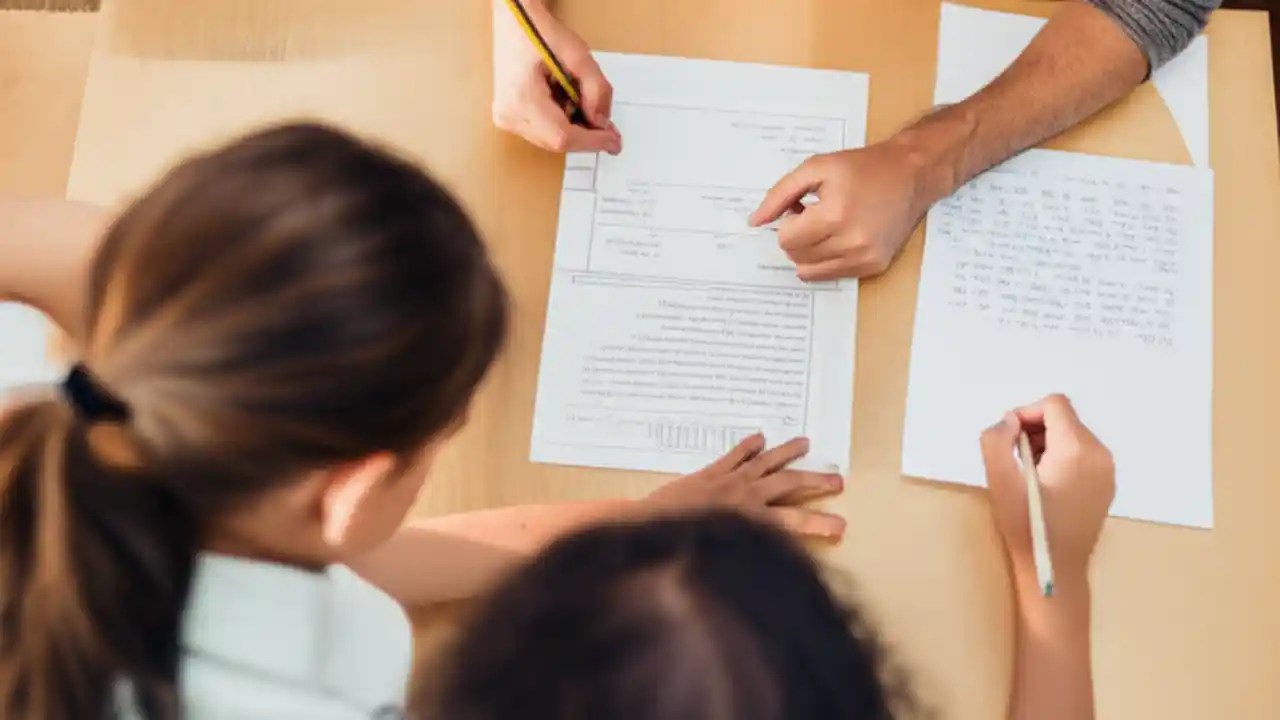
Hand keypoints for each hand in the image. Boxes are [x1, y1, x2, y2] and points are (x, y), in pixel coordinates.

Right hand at [491, 0, 621, 153]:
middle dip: (586, 136)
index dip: (592, 141)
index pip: (562, 137)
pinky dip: (561, 123)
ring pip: (550, 140)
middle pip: (556, 142)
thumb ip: (596, 89)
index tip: (614, 141)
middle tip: (607, 128)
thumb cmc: (538, 30)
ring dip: (574, 128)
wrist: (513, 21)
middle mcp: (508, 113)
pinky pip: (542, 133)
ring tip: (580, 102)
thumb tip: (602, 121)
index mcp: (521, 98)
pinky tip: (565, 102)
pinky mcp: (508, 117)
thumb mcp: (577, 54)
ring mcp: (506, 117)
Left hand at [646, 434, 845, 538]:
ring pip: (765, 462)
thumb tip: (775, 554)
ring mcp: (728, 481)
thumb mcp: (721, 552)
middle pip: (788, 483)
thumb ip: (749, 548)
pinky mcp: (709, 473)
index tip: (841, 525)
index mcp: (749, 520)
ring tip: (804, 442)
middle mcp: (744, 496)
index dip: (820, 523)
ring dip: (786, 452)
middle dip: (814, 480)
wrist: (650, 525)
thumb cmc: (684, 544)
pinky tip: (759, 437)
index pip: (794, 522)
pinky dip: (747, 445)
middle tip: (838, 480)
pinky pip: (734, 455)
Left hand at [749, 138, 933, 279]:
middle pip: (796, 257)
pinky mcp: (875, 267)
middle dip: (797, 237)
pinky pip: (832, 274)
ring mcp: (865, 258)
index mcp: (835, 216)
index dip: (788, 222)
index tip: (802, 207)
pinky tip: (842, 235)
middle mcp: (852, 243)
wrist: (911, 174)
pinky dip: (828, 258)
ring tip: (827, 226)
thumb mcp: (816, 168)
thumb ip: (780, 194)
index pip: (786, 240)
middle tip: (814, 214)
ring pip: (811, 272)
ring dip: (810, 251)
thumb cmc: (862, 167)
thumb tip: (754, 221)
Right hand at [980, 395, 1115, 578]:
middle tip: (1015, 460)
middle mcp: (1100, 455)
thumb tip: (1010, 421)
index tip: (1010, 441)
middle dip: (1035, 430)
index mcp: (1077, 449)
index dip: (1026, 414)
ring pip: (1073, 435)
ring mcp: (1108, 471)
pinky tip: (1045, 486)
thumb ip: (997, 440)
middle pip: (1065, 419)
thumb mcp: (1000, 481)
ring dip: (1047, 444)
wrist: (1055, 570)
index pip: (1054, 405)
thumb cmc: (1026, 527)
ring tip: (1028, 474)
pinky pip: (1083, 454)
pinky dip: (1061, 458)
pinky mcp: (1107, 485)